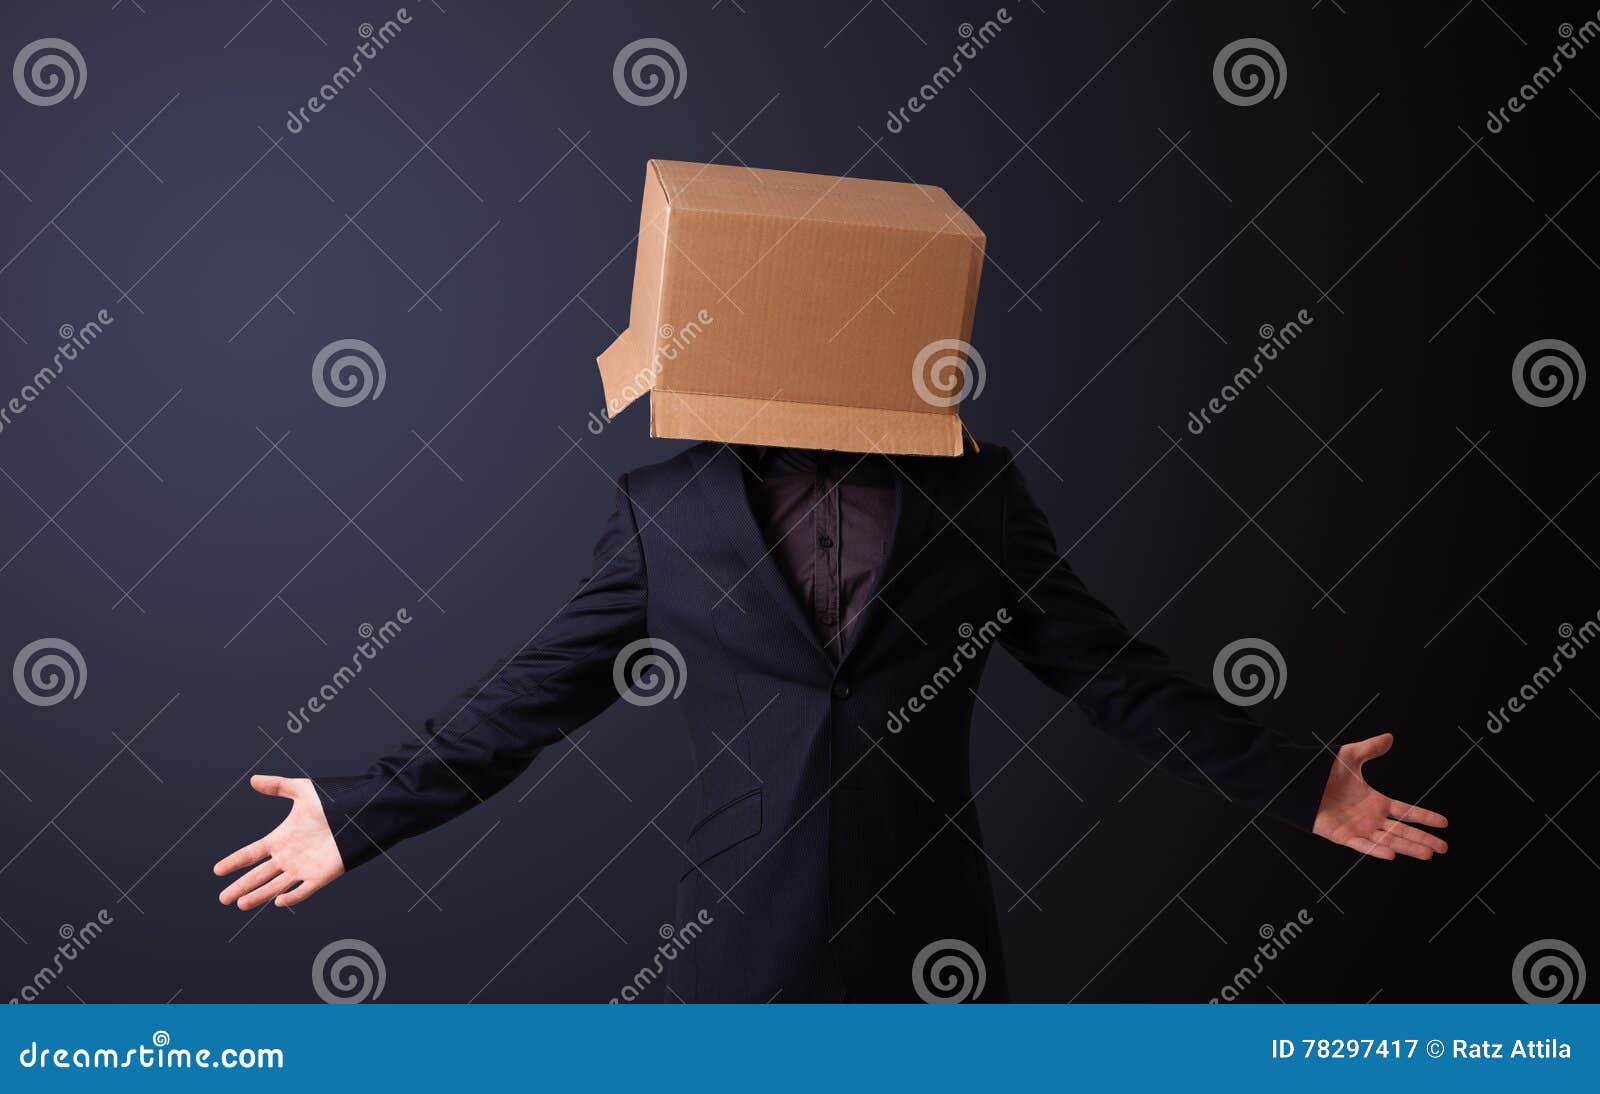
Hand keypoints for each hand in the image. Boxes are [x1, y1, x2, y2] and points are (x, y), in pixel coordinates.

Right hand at [214, 775, 344, 909]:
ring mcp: (304, 868)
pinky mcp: (322, 876)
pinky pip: (305, 890)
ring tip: (241, 904)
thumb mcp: (302, 791)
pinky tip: (278, 902)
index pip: (252, 853)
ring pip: (276, 886)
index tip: (217, 871)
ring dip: (259, 895)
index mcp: (281, 839)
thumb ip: (278, 786)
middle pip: (259, 875)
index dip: (235, 861)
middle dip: (240, 886)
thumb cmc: (333, 801)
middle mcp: (289, 856)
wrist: (361, 812)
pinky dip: (293, 897)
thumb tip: (253, 780)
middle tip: (222, 899)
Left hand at [1312, 733, 1448, 859]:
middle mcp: (1370, 818)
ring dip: (1407, 847)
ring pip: (1388, 840)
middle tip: (1444, 847)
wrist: (1297, 783)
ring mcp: (1358, 828)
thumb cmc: (1322, 771)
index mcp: (1376, 801)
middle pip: (1402, 830)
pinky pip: (1362, 845)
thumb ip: (1370, 749)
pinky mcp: (1342, 836)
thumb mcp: (1350, 757)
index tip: (1445, 823)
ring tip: (1428, 854)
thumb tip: (1390, 737)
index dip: (1425, 817)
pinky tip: (1392, 854)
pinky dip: (1376, 850)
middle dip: (1423, 839)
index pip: (1406, 811)